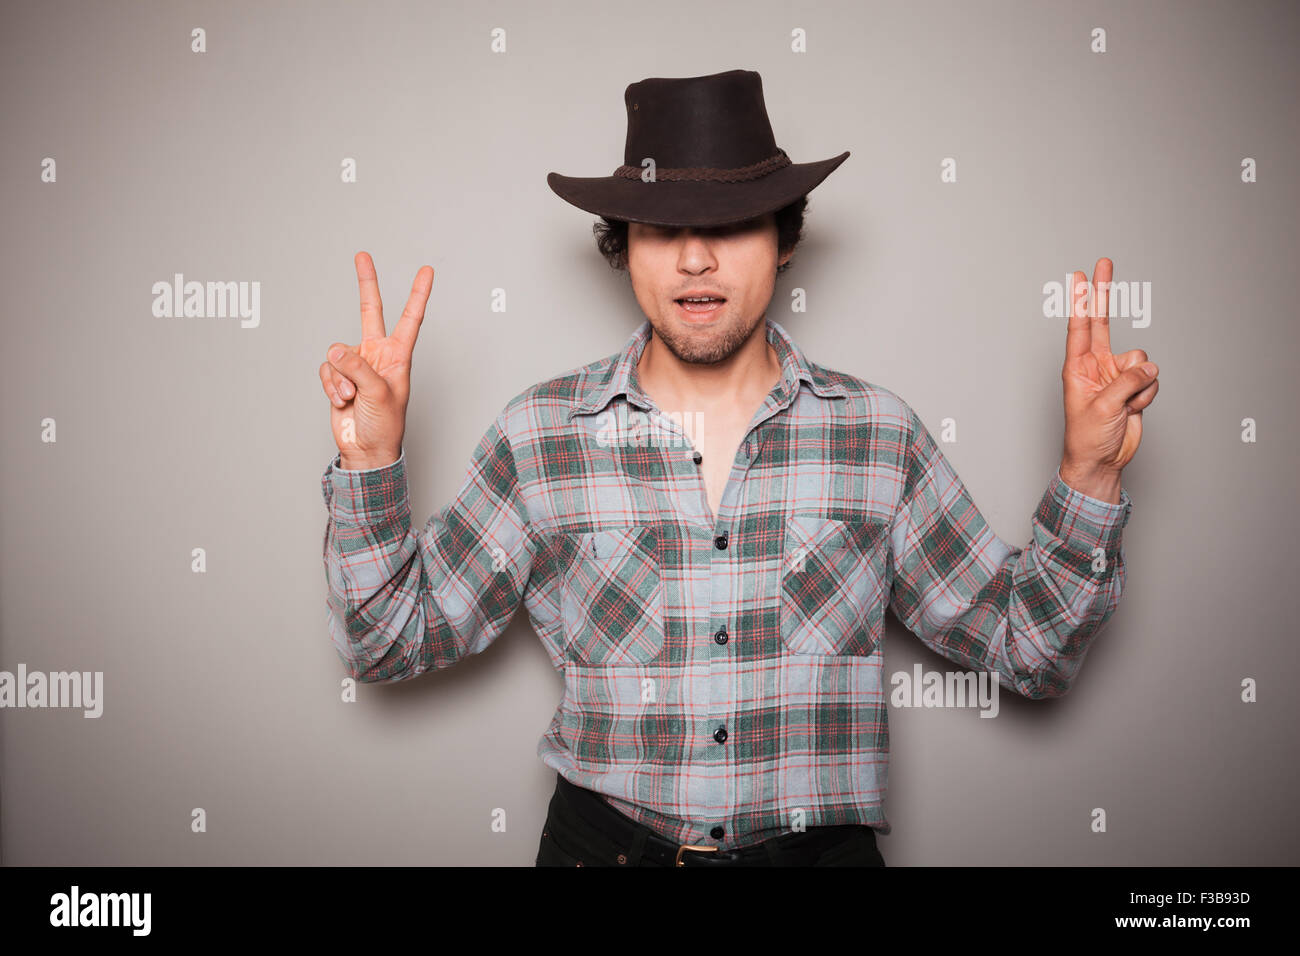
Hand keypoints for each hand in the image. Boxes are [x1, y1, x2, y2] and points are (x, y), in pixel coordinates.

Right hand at [319, 252, 432, 469]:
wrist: (366, 450)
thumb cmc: (385, 426)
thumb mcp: (378, 394)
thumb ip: (358, 367)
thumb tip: (335, 348)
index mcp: (398, 356)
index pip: (410, 319)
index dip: (418, 294)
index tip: (426, 271)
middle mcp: (377, 354)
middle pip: (370, 311)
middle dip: (366, 283)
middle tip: (362, 255)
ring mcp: (356, 364)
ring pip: (338, 353)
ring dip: (342, 379)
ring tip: (354, 398)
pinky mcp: (338, 376)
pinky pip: (327, 369)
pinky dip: (331, 386)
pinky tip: (343, 401)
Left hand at [1059, 257, 1158, 501]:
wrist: (1101, 462)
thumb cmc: (1087, 438)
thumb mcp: (1103, 407)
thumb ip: (1127, 381)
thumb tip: (1149, 367)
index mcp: (1077, 368)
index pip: (1080, 327)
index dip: (1081, 301)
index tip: (1079, 277)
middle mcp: (1096, 366)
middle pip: (1103, 322)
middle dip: (1104, 293)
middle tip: (1104, 262)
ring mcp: (1116, 376)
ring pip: (1141, 361)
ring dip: (1139, 384)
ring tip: (1125, 404)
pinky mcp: (1134, 388)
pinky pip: (1151, 380)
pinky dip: (1147, 395)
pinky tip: (1133, 409)